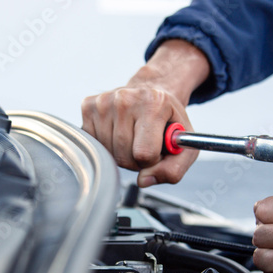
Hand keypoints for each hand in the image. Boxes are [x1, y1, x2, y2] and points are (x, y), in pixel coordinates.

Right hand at [82, 40, 208, 186]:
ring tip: (132, 137)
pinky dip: (107, 145)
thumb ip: (174, 170)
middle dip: (136, 160)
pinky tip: (117, 132)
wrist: (152, 92)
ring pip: (107, 152)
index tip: (157, 150)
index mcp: (154, 103)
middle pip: (124, 156)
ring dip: (121, 154)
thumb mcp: (183, 144)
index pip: (145, 154)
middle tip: (145, 144)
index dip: (153, 161)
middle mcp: (126, 98)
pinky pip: (94, 144)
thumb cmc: (168, 119)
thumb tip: (144, 181)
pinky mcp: (88, 106)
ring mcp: (104, 101)